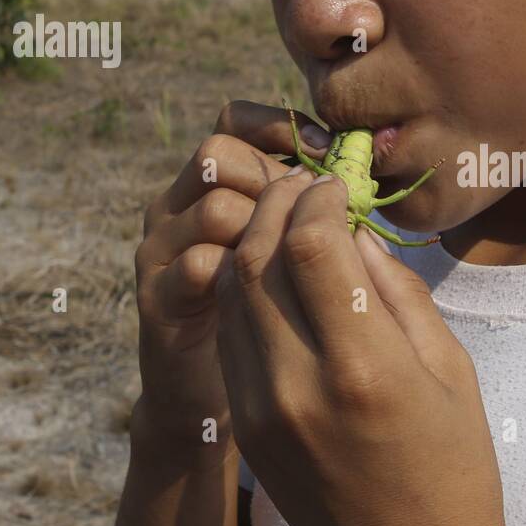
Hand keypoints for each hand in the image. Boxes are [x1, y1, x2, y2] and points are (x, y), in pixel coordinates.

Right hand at [133, 100, 332, 446]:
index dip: (280, 127)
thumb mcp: (300, 251)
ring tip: (308, 260)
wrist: (234, 405)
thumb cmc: (283, 317)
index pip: (234, 121)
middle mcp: (179, 206)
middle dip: (277, 178)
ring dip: (271, 227)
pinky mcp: (159, 300)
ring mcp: (162, 251)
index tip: (334, 151)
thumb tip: (366, 169)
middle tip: (322, 214)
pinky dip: (249, 275)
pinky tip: (282, 299)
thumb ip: (320, 207)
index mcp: (216, 185)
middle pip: (217, 153)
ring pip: (215, 207)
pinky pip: (201, 266)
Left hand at [213, 165, 515, 525]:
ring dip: (252, 243)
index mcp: (364, 368)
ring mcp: (260, 411)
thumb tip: (351, 233)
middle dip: (276, 206)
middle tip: (303, 188)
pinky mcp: (243, 429)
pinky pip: (231, 338)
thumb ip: (398, 293)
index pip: (311, 244)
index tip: (337, 185)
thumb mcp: (451, 370)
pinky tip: (274, 278)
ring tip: (286, 223)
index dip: (317, 198)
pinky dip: (244, 292)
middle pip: (256, 258)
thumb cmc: (455, 468)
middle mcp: (298, 386)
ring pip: (232, 294)